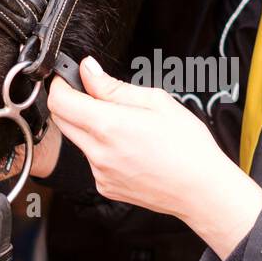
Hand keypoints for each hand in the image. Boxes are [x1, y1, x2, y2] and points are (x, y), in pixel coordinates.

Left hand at [46, 56, 261, 258]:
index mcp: (109, 126)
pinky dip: (102, 149)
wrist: (201, 190)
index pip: (60, 101)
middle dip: (70, 102)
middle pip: (61, 120)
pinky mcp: (105, 186)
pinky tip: (130, 149)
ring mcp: (99, 173)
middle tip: (94, 95)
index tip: (68, 77)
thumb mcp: (156, 101)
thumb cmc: (188, 146)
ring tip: (125, 126)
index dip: (60, 84)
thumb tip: (88, 71)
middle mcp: (98, 152)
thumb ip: (113, 87)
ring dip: (89, 126)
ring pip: (78, 140)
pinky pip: (92, 160)